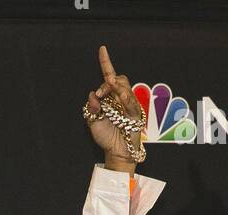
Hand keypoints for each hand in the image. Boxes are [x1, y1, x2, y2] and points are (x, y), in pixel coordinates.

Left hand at [84, 44, 144, 169]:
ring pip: (125, 87)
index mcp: (110, 97)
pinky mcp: (136, 114)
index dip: (105, 63)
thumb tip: (91, 95)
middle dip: (107, 82)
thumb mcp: (93, 122)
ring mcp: (129, 105)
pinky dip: (127, 99)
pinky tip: (122, 96)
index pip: (108, 77)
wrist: (115, 152)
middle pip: (117, 79)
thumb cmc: (106, 137)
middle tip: (99, 94)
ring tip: (110, 90)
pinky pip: (132, 103)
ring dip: (116, 87)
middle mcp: (120, 98)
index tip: (102, 49)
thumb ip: (91, 109)